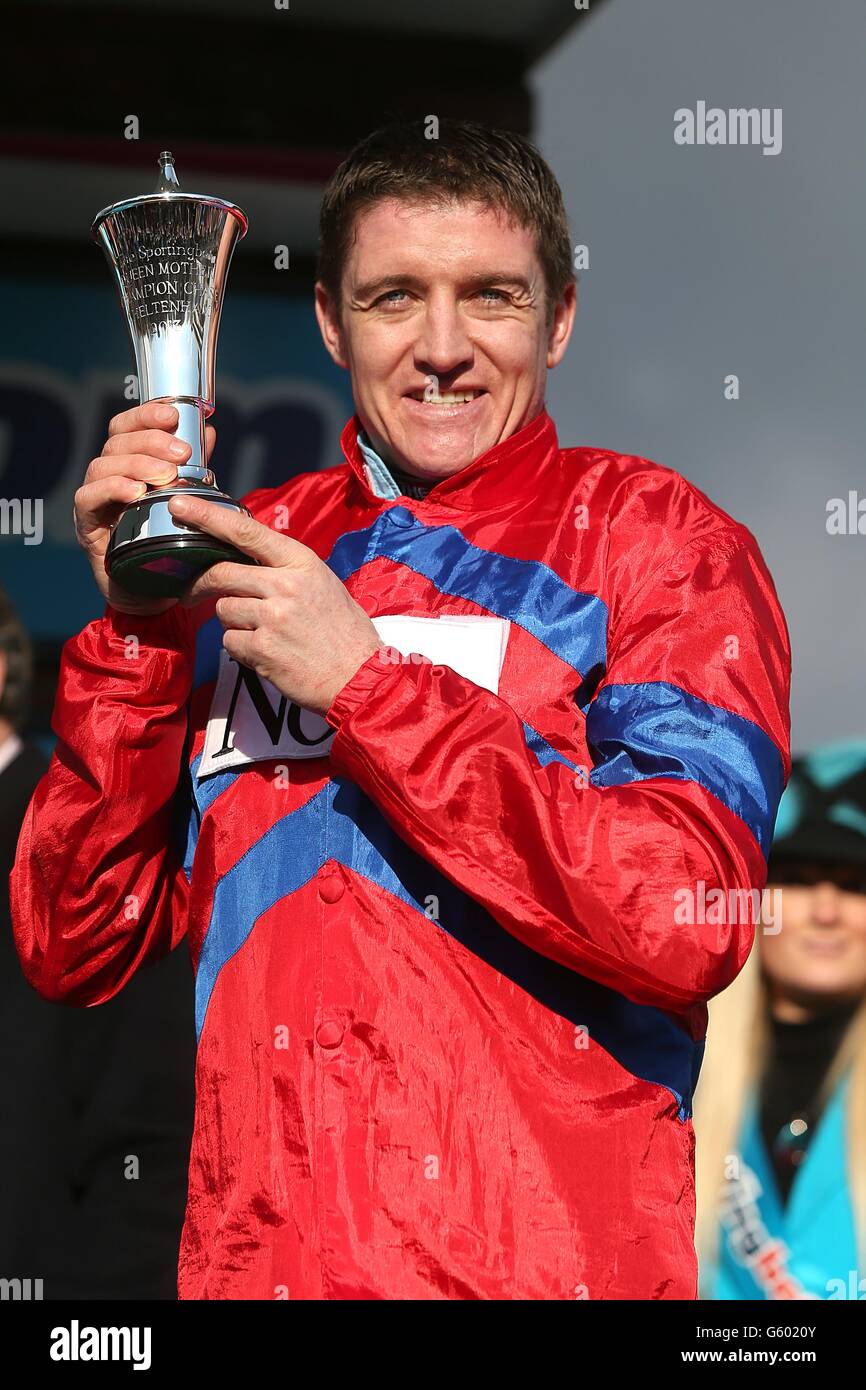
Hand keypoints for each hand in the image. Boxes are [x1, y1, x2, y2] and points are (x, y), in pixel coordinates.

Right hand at [74, 401, 216, 615]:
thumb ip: (193, 466)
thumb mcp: (186, 501)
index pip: (127, 428)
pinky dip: (112, 489)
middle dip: (150, 441)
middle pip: (116, 443)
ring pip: (102, 466)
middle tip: (181, 454)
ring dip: (136, 465)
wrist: (154, 594)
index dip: (146, 415)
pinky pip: (89, 498)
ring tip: (165, 476)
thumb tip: (208, 431)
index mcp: (127, 466)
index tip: (173, 415)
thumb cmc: (169, 545)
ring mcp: (94, 501)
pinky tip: (135, 493)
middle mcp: (107, 478)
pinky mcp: (87, 526)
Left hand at [170, 495, 380, 715]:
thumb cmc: (342, 631)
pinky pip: (229, 641)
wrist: (359, 676)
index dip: (207, 516)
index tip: (179, 505)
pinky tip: (266, 653)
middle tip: (192, 592)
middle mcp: (285, 585)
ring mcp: (272, 617)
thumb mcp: (320, 583)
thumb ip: (282, 569)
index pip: (246, 531)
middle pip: (221, 573)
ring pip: (223, 609)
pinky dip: (240, 648)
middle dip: (202, 584)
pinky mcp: (262, 648)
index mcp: (301, 562)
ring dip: (234, 622)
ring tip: (264, 633)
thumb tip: (239, 560)